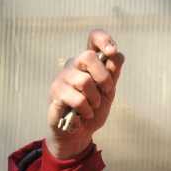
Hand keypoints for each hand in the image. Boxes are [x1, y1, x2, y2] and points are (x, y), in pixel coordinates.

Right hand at [46, 30, 124, 158]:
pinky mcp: (55, 94)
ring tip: (92, 108)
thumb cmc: (94, 109)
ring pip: (84, 81)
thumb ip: (113, 73)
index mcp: (88, 62)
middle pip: (88, 56)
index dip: (104, 40)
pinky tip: (82, 116)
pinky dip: (86, 111)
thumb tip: (116, 54)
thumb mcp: (108, 92)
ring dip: (95, 100)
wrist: (80, 133)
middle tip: (106, 92)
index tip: (112, 51)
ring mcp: (62, 78)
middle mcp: (73, 66)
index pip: (93, 38)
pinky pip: (77, 99)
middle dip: (103, 78)